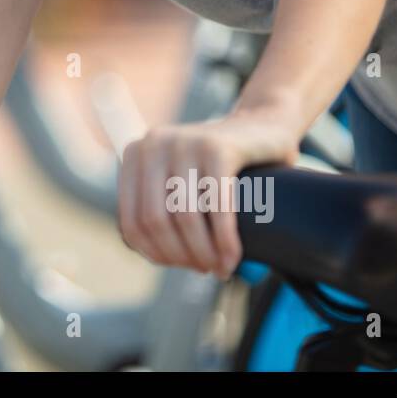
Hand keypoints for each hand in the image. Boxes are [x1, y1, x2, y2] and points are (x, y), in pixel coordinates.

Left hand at [116, 111, 299, 278]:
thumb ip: (158, 206)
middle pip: (156, 221)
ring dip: (204, 253)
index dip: (155, 254)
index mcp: (135, 155)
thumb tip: (153, 257)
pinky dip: (225, 240)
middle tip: (205, 270)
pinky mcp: (218, 147)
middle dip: (181, 256)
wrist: (264, 127)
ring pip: (185, 217)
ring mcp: (185, 141)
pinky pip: (216, 206)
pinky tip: (232, 257)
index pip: (132, 222)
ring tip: (220, 268)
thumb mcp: (179, 180)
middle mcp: (154, 143)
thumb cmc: (219, 167)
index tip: (180, 266)